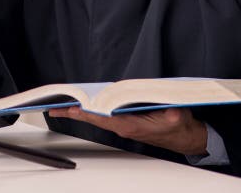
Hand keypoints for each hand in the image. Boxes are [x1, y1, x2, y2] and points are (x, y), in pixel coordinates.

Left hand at [47, 106, 207, 156]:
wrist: (184, 136)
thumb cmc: (179, 127)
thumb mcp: (177, 117)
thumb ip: (172, 114)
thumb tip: (169, 110)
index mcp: (132, 126)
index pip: (105, 118)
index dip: (88, 112)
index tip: (73, 108)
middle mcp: (124, 126)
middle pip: (96, 118)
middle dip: (76, 112)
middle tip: (56, 106)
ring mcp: (124, 125)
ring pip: (99, 117)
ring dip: (82, 110)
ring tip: (64, 104)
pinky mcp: (126, 121)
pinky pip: (106, 115)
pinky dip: (94, 109)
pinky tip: (85, 103)